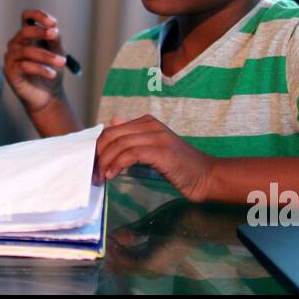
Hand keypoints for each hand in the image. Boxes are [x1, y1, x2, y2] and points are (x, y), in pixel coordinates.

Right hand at [2, 9, 69, 111]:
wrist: (48, 96)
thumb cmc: (50, 72)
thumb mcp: (57, 53)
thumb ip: (55, 39)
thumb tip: (54, 29)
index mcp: (28, 36)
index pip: (27, 17)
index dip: (38, 15)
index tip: (53, 23)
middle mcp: (16, 44)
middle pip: (25, 31)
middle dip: (41, 32)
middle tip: (55, 35)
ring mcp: (11, 57)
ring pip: (27, 51)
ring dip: (47, 56)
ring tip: (62, 63)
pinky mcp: (9, 71)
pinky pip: (24, 66)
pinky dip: (41, 69)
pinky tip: (52, 74)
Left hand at [95, 116, 216, 201]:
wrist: (206, 175)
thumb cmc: (179, 166)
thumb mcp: (152, 148)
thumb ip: (133, 136)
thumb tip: (112, 122)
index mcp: (147, 122)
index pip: (112, 130)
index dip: (98, 146)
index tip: (92, 164)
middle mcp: (151, 125)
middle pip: (112, 135)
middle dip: (98, 154)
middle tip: (93, 172)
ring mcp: (157, 137)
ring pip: (119, 144)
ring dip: (105, 162)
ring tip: (101, 177)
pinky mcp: (162, 151)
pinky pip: (131, 154)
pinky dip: (118, 164)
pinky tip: (113, 175)